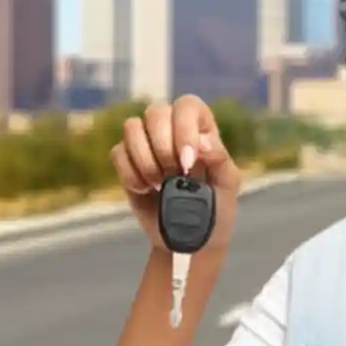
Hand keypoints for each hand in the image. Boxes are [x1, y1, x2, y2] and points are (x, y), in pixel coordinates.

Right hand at [109, 94, 242, 252]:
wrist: (191, 240)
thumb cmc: (216, 208)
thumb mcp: (228, 185)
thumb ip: (220, 159)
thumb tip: (202, 142)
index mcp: (202, 129)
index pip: (188, 105)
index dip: (184, 128)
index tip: (189, 162)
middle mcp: (173, 130)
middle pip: (155, 111)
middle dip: (163, 146)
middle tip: (176, 174)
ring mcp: (147, 145)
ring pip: (131, 126)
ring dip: (145, 159)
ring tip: (161, 183)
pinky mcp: (127, 162)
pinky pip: (117, 152)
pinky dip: (131, 173)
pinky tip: (146, 189)